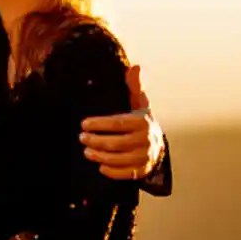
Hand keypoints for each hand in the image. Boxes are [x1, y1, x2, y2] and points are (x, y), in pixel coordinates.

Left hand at [80, 64, 164, 179]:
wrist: (159, 146)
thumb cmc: (142, 122)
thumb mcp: (140, 104)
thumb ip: (134, 87)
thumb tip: (135, 66)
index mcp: (142, 121)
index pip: (117, 123)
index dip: (99, 124)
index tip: (83, 124)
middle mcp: (145, 139)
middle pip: (115, 143)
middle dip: (95, 140)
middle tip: (81, 138)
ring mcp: (144, 156)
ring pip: (117, 158)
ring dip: (99, 156)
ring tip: (86, 151)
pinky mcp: (141, 170)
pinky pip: (124, 173)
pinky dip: (110, 170)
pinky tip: (99, 165)